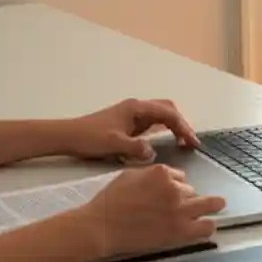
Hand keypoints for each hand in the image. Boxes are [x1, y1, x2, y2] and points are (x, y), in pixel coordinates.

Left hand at [63, 98, 200, 161]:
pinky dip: (163, 130)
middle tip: (190, 142)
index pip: (169, 114)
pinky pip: (151, 123)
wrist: (68, 136)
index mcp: (136, 108)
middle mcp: (136, 108)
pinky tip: (165, 142)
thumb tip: (152, 152)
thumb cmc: (90, 137)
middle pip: (168, 109)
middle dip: (182, 124)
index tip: (193, 143)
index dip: (184, 128)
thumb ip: (136, 148)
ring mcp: (131, 115)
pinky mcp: (127, 123)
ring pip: (160, 115)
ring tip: (183, 143)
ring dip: (173, 126)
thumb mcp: (115, 144)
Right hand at [84, 164, 225, 255]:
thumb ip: (152, 174)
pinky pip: (207, 226)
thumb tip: (166, 179)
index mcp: (162, 172)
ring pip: (207, 205)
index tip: (168, 196)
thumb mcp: (130, 174)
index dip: (175, 187)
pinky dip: (208, 226)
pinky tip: (205, 227)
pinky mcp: (181, 230)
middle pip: (192, 191)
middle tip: (177, 209)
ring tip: (205, 214)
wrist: (102, 226)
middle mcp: (175, 188)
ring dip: (203, 209)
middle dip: (186, 198)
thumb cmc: (110, 200)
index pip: (180, 177)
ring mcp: (180, 209)